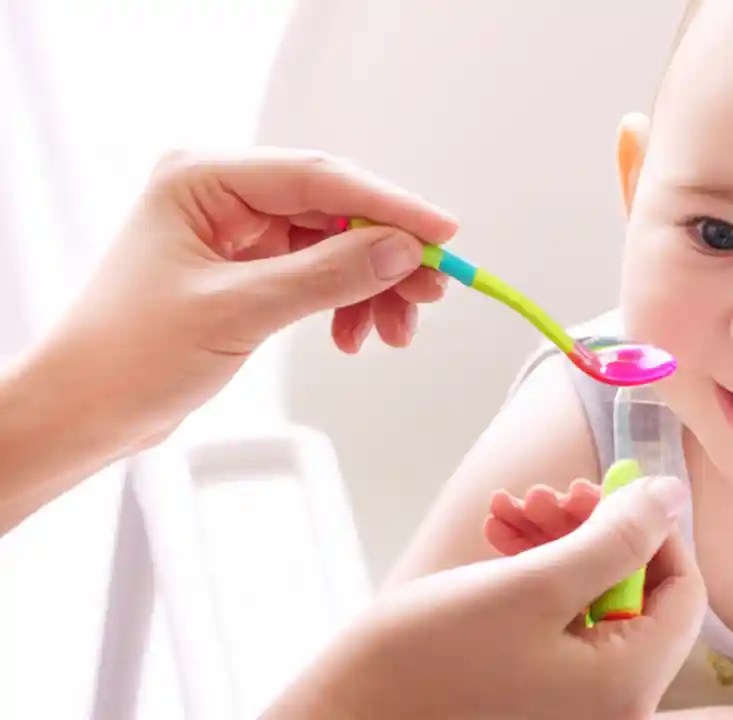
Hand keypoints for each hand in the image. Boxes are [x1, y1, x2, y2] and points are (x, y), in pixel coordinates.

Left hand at [43, 147, 457, 449]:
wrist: (83, 412)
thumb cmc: (128, 356)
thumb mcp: (238, 312)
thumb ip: (326, 276)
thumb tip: (402, 252)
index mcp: (203, 178)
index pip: (318, 177)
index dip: (389, 205)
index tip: (443, 233)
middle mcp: (221, 194)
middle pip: (333, 210)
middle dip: (385, 254)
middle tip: (429, 292)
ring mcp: (235, 232)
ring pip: (333, 244)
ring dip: (370, 286)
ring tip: (392, 333)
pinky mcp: (246, 269)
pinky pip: (317, 273)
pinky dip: (345, 302)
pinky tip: (353, 335)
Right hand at [265, 474, 705, 719]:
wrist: (340, 716)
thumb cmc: (425, 662)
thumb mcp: (533, 585)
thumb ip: (616, 539)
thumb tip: (671, 497)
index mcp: (628, 686)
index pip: (683, 590)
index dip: (651, 528)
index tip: (604, 488)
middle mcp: (612, 705)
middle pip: (634, 591)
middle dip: (591, 530)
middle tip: (544, 494)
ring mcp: (572, 704)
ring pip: (591, 599)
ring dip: (555, 542)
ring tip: (506, 510)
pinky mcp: (535, 696)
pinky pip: (557, 624)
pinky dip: (532, 575)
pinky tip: (497, 538)